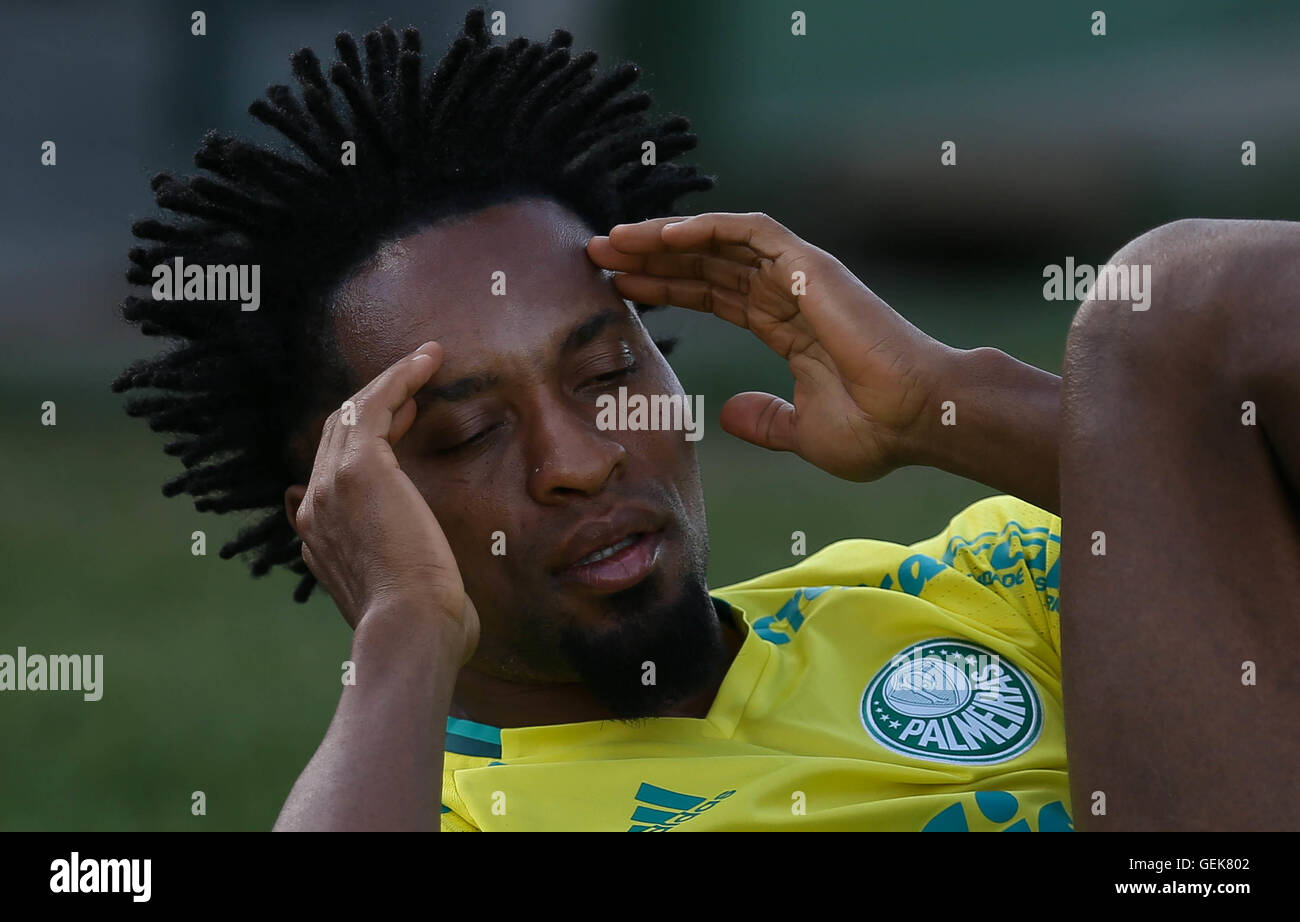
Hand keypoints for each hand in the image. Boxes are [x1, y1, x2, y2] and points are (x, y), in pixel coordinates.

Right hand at [285, 342, 479, 661]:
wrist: (411, 630)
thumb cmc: (422, 627)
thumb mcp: (398, 595)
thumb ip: (389, 568)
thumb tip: (399, 556)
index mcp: (318, 540)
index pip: (328, 474)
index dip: (361, 442)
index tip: (398, 425)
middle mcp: (314, 508)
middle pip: (335, 436)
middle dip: (373, 407)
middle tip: (412, 390)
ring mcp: (330, 486)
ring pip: (352, 414)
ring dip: (389, 383)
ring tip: (424, 362)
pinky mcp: (358, 468)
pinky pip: (373, 404)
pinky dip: (399, 377)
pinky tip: (427, 362)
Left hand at [587, 212, 951, 481]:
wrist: (917, 418)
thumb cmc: (875, 429)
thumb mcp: (801, 431)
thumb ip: (765, 420)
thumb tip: (727, 414)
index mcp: (786, 325)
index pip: (713, 295)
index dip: (667, 287)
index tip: (620, 289)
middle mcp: (788, 292)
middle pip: (706, 263)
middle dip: (650, 257)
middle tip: (597, 255)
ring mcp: (799, 275)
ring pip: (719, 240)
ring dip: (664, 236)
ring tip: (613, 240)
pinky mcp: (809, 265)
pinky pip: (749, 232)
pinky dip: (705, 227)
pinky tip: (662, 235)